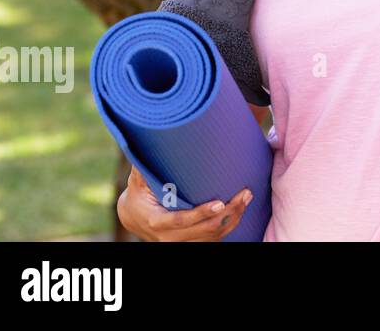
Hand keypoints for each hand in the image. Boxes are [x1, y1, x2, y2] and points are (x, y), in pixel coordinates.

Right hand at [117, 165, 251, 241]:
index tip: (219, 203)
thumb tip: (151, 137)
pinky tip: (239, 210)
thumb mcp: (137, 182)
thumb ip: (144, 167)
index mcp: (157, 221)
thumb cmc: (138, 195)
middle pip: (205, 230)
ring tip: (246, 198)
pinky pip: (213, 240)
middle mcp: (169, 237)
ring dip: (233, 219)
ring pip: (213, 236)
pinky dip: (228, 225)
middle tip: (245, 194)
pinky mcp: (190, 244)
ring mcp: (181, 243)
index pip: (181, 221)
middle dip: (228, 213)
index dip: (201, 214)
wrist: (133, 218)